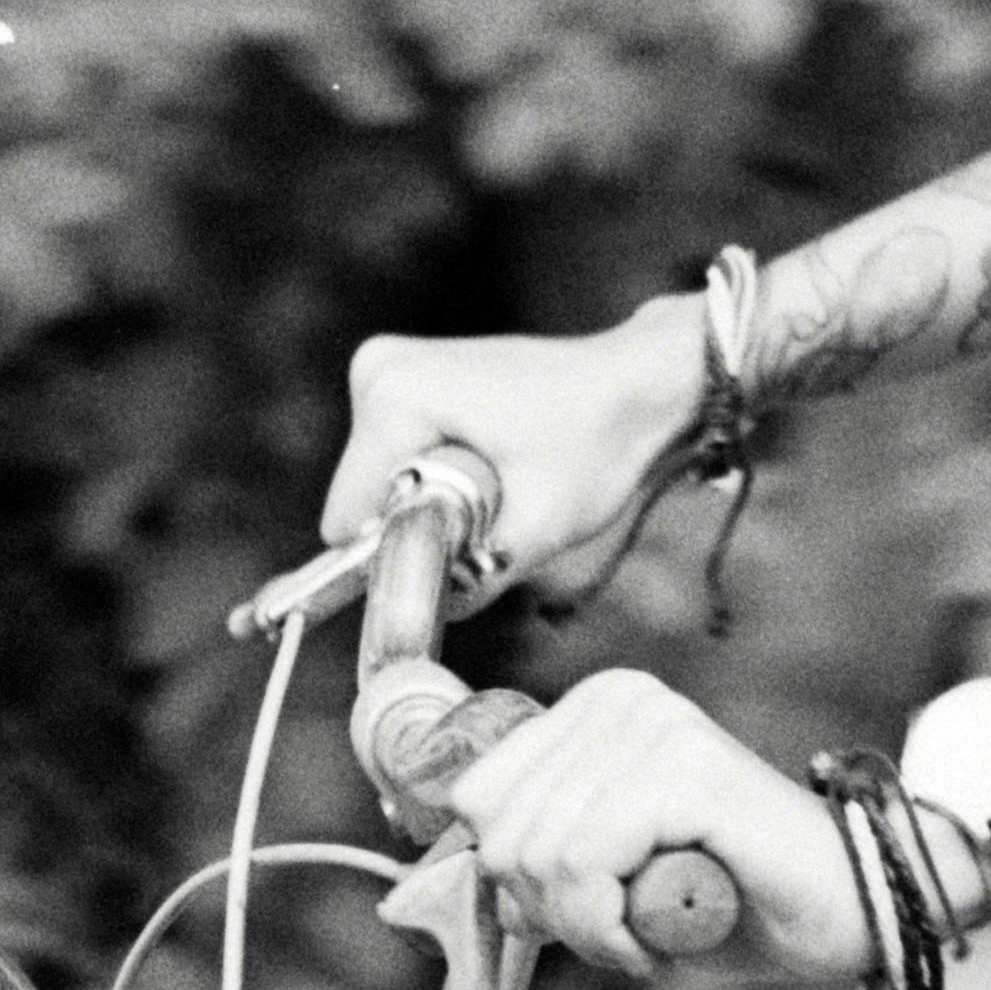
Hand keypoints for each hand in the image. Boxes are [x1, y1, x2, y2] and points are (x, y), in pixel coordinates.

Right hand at [322, 301, 713, 611]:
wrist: (640, 384)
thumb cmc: (598, 442)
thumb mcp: (541, 527)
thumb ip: (472, 582)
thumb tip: (417, 620)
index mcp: (394, 396)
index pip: (350, 520)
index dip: (406, 549)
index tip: (470, 541)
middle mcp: (377, 371)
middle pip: (364, 502)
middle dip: (425, 523)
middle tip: (501, 503)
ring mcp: (389, 369)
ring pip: (382, 485)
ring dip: (437, 503)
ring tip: (506, 477)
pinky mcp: (406, 380)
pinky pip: (399, 460)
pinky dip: (442, 478)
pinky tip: (497, 461)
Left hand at [427, 668, 879, 986]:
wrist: (851, 907)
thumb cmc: (733, 896)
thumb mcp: (614, 872)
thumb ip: (545, 859)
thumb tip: (475, 878)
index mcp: (595, 708)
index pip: (477, 794)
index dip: (512, 874)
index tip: (577, 912)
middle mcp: (620, 701)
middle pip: (499, 829)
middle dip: (545, 909)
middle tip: (615, 934)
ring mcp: (655, 730)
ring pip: (538, 853)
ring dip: (583, 929)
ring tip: (642, 940)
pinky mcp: (686, 772)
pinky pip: (585, 864)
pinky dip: (605, 929)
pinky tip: (654, 944)